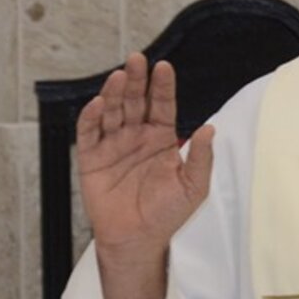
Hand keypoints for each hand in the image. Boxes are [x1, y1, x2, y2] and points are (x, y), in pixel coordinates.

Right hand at [76, 52, 213, 262]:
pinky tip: (97, 104)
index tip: (164, 67)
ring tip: (119, 76)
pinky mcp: (92, 158)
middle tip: (137, 59)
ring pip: (112, 111)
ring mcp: (113, 145)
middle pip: (135, 101)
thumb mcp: (194, 186)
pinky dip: (91, 118)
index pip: (162, 106)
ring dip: (113, 93)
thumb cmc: (167, 214)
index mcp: (162, 139)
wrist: (138, 239)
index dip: (162, 87)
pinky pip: (89, 133)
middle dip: (136, 80)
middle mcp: (136, 136)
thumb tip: (210, 128)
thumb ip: (201, 158)